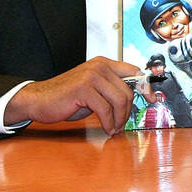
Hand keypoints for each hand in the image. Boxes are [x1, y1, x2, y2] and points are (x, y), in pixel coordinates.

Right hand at [5, 57, 140, 134]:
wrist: (39, 100)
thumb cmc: (67, 97)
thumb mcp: (93, 89)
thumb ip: (111, 89)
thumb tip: (134, 98)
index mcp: (104, 63)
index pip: (134, 71)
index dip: (146, 86)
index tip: (152, 99)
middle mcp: (99, 66)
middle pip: (128, 90)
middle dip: (128, 111)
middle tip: (122, 123)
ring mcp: (91, 76)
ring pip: (119, 100)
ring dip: (120, 118)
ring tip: (114, 127)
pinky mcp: (83, 89)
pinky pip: (106, 109)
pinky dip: (109, 122)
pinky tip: (107, 128)